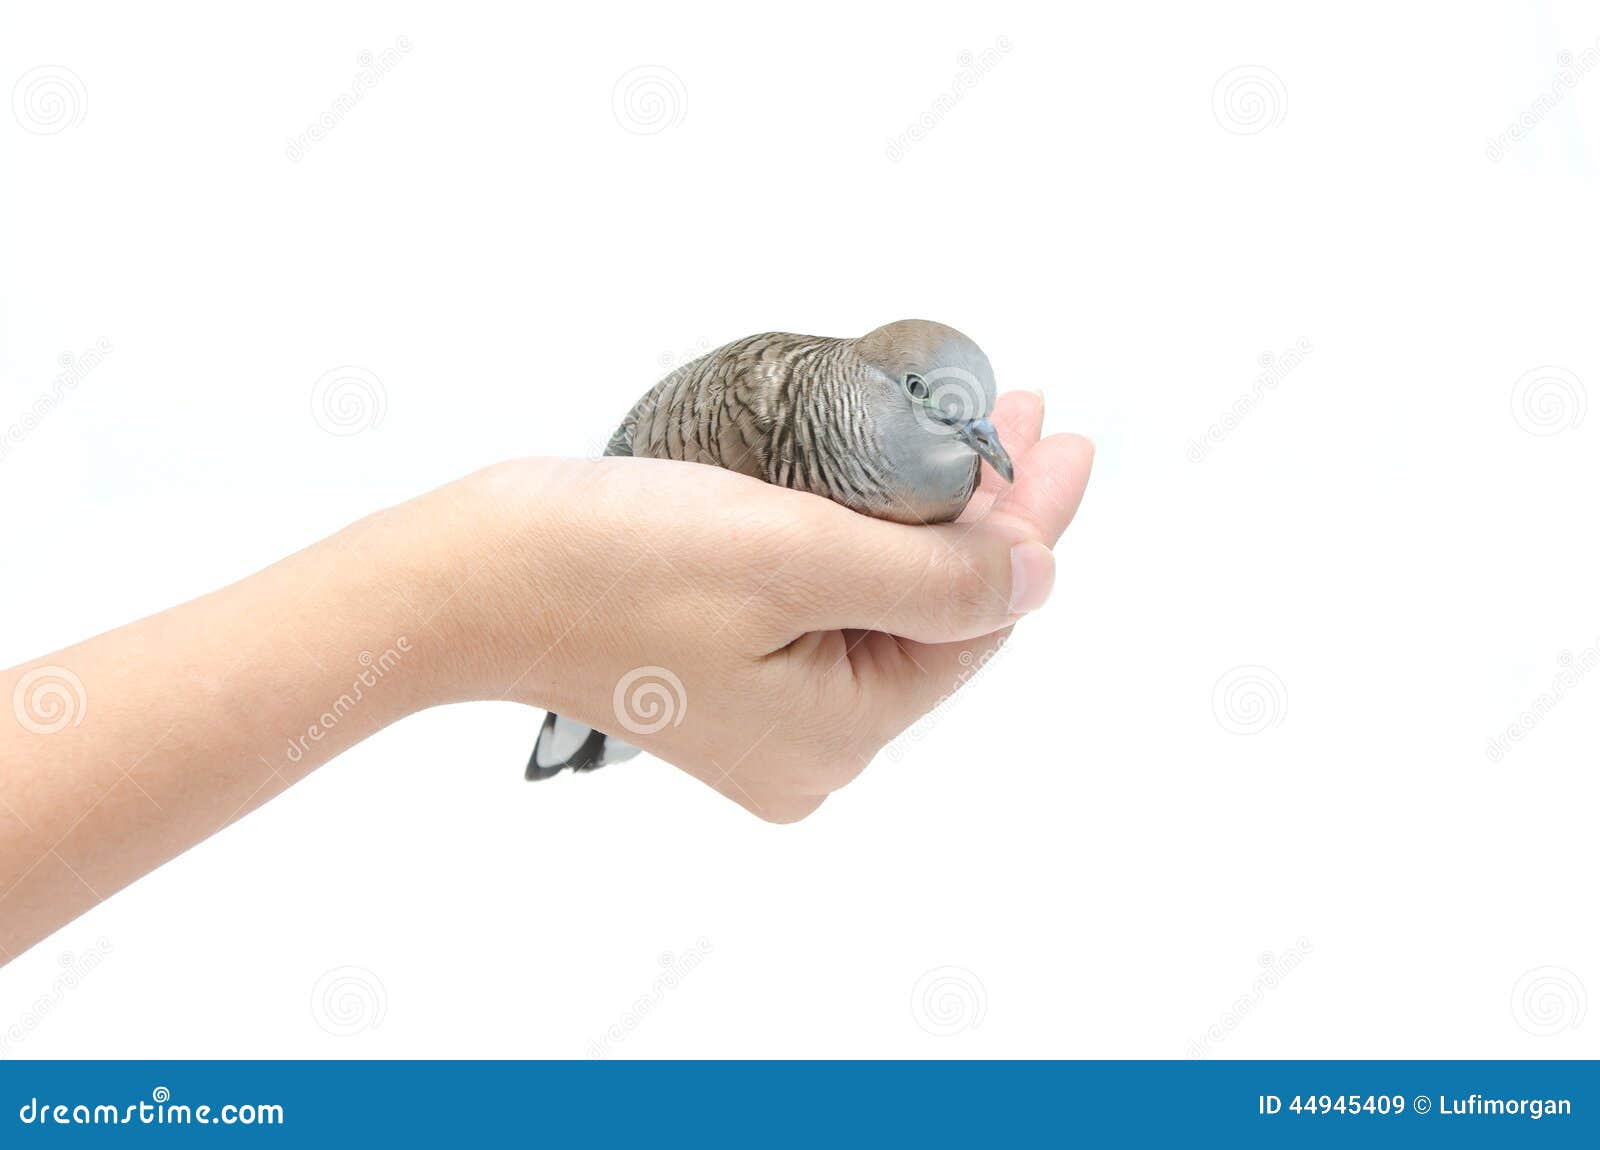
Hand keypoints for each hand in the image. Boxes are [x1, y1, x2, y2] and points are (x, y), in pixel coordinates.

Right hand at [429, 391, 1093, 821]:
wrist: (465, 578)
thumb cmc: (610, 560)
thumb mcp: (790, 556)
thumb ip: (932, 574)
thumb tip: (1040, 574)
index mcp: (838, 735)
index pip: (973, 620)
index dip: (1027, 525)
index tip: (1062, 435)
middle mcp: (813, 748)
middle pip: (935, 617)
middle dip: (983, 514)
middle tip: (1024, 412)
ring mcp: (768, 720)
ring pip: (885, 608)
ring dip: (929, 518)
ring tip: (974, 432)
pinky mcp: (730, 680)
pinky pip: (830, 609)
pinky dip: (867, 541)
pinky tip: (891, 485)